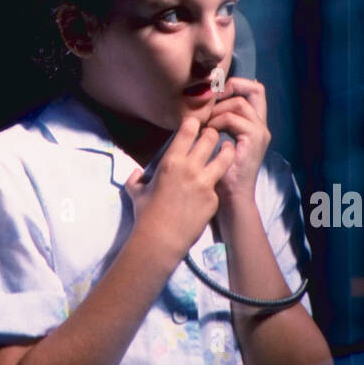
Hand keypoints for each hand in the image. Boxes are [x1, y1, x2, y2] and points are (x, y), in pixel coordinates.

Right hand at [124, 115, 236, 264]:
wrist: (161, 240)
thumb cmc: (146, 214)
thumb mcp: (136, 192)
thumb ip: (136, 179)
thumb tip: (136, 173)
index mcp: (171, 161)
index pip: (189, 129)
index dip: (193, 124)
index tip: (194, 126)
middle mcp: (191, 168)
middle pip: (211, 137)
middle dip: (212, 134)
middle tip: (211, 137)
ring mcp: (205, 183)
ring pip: (225, 156)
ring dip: (226, 150)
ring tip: (227, 149)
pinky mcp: (214, 198)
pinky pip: (218, 184)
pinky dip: (215, 183)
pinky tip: (211, 188)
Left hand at [205, 77, 270, 204]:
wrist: (231, 197)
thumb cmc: (221, 172)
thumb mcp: (221, 140)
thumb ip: (219, 121)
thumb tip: (205, 102)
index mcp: (255, 124)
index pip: (255, 90)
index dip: (235, 84)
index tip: (215, 94)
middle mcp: (261, 126)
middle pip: (255, 89)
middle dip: (230, 89)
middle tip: (210, 102)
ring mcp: (260, 132)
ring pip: (240, 103)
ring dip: (218, 109)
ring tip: (206, 122)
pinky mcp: (254, 140)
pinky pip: (233, 119)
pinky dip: (216, 121)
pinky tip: (208, 131)